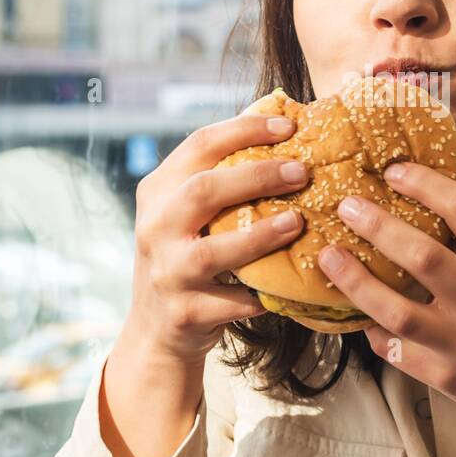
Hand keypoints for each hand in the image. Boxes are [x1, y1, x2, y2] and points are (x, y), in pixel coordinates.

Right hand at [125, 110, 309, 374]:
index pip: (199, 144)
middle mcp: (155, 227)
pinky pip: (230, 303)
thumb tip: (284, 131)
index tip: (289, 126)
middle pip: (203, 190)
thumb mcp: (186, 212)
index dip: (245, 130)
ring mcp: (166, 272)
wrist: (155, 330)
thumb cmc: (187, 256)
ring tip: (297, 222)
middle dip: (257, 176)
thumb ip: (219, 178)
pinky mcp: (183, 312)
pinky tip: (287, 286)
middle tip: (301, 172)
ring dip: (260, 236)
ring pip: (212, 251)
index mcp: (158, 191)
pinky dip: (259, 294)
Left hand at [317, 161, 455, 422]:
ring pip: (395, 309)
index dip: (424, 184)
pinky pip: (394, 348)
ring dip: (355, 279)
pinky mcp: (443, 376)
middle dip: (377, 225)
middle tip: (348, 206)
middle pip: (422, 255)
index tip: (394, 171)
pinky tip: (357, 312)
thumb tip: (429, 198)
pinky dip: (371, 328)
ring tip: (328, 255)